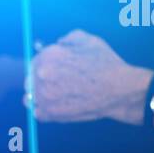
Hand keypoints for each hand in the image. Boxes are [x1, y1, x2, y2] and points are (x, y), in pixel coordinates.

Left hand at [31, 30, 153, 123]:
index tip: (56, 73)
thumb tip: (58, 44)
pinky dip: (45, 111)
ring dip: (41, 97)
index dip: (47, 66)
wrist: (121, 91)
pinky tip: (58, 108)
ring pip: (32, 96)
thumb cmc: (108, 65)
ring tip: (58, 98)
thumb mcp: (89, 41)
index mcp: (48, 55)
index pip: (37, 60)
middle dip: (43, 81)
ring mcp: (44, 95)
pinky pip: (38, 113)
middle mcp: (41, 74)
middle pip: (32, 78)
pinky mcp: (51, 113)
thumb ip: (68, 39)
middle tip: (59, 86)